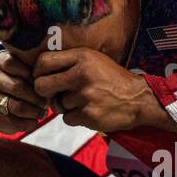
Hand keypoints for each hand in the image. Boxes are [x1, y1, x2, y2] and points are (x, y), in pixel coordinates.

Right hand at [0, 50, 47, 133]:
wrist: (6, 102)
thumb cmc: (25, 82)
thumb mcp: (30, 69)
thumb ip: (38, 67)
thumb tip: (50, 75)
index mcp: (1, 61)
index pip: (17, 65)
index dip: (33, 75)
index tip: (43, 83)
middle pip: (17, 87)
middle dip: (36, 97)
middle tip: (45, 102)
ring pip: (16, 106)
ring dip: (34, 112)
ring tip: (42, 112)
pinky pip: (13, 121)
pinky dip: (28, 123)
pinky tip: (34, 121)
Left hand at [33, 47, 176, 132]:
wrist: (139, 99)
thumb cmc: (113, 80)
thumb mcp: (94, 60)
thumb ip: (70, 62)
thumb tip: (41, 71)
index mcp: (82, 57)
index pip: (43, 61)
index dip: (37, 72)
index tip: (42, 77)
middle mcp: (81, 74)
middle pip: (41, 85)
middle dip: (44, 93)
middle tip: (53, 94)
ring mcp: (84, 95)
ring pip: (56, 105)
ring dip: (66, 106)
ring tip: (84, 102)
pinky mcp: (88, 114)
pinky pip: (67, 119)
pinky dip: (75, 118)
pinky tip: (89, 112)